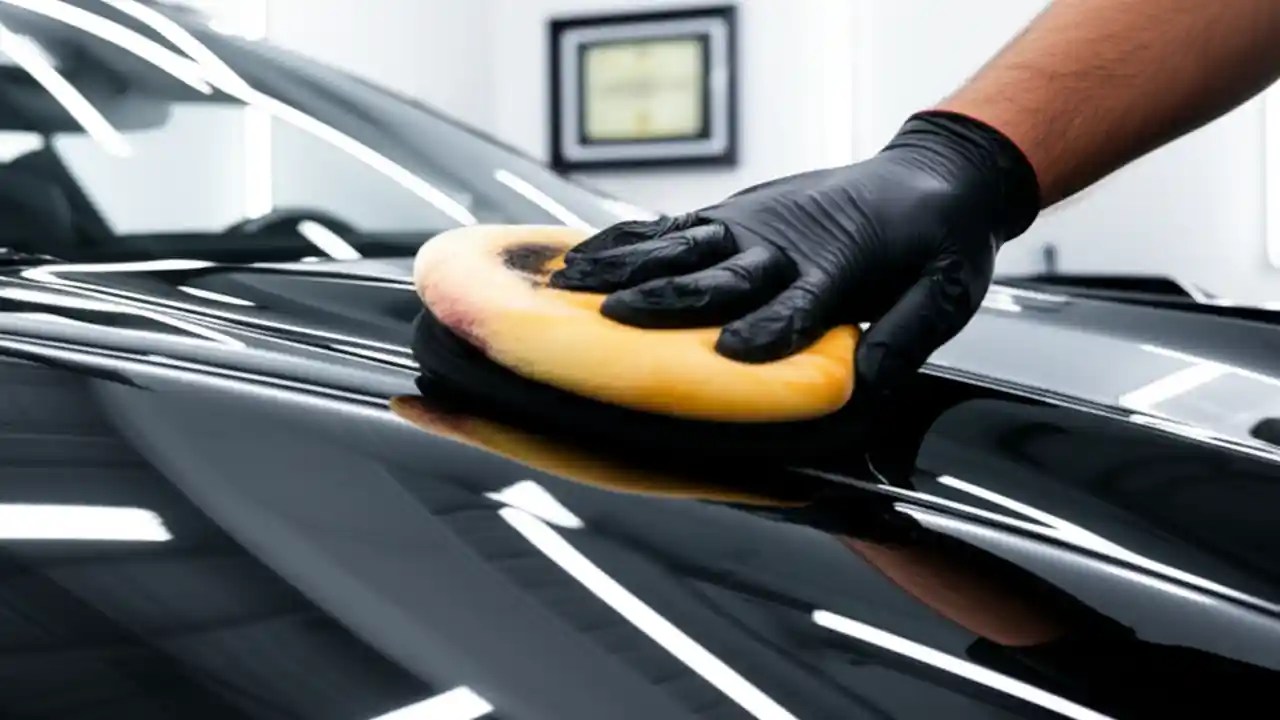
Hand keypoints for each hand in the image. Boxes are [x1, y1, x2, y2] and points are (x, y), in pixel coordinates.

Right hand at [551, 111, 1039, 393]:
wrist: (935, 174)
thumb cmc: (940, 242)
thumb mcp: (949, 293)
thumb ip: (907, 336)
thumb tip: (866, 381)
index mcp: (838, 269)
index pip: (796, 306)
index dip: (765, 331)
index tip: (730, 354)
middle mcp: (785, 243)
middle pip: (719, 275)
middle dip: (666, 298)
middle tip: (612, 316)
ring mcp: (754, 222)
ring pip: (683, 246)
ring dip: (628, 265)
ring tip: (573, 281)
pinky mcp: (736, 211)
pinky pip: (674, 225)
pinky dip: (628, 240)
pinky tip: (585, 253)